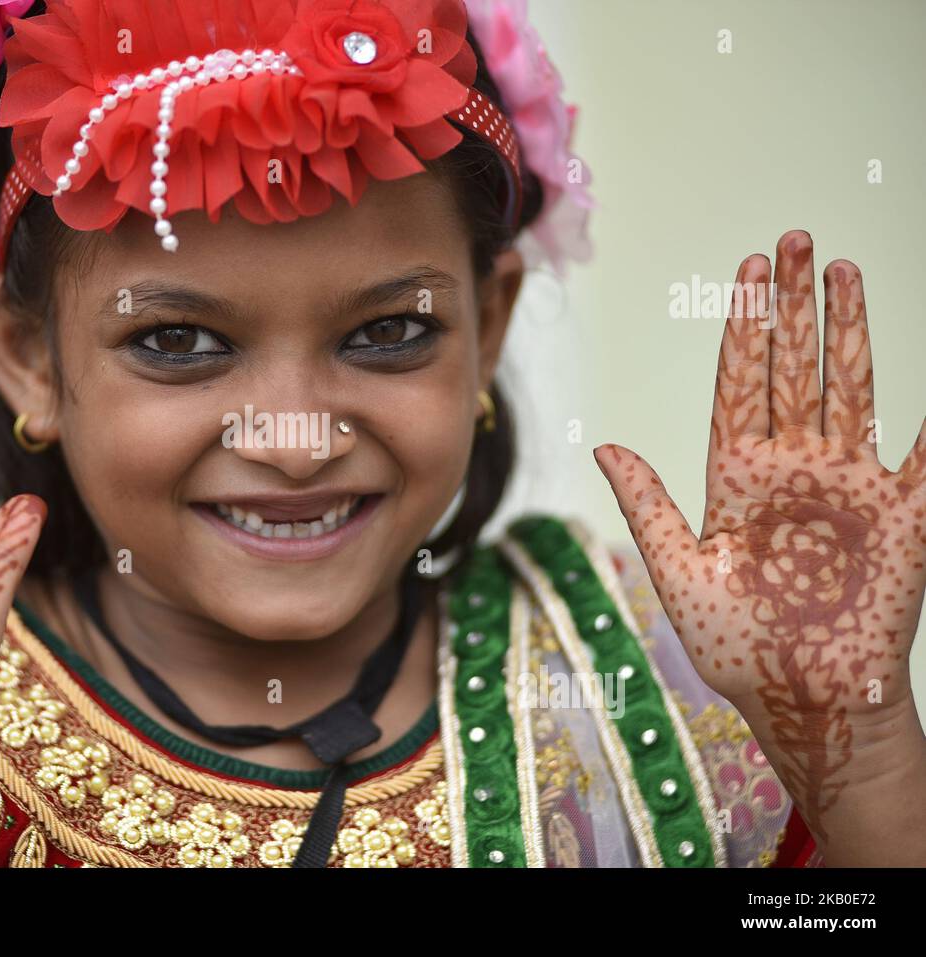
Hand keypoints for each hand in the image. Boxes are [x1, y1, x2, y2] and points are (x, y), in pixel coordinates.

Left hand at [594, 230, 925, 846]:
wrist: (805, 700)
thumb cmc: (737, 648)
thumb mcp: (680, 572)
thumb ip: (649, 503)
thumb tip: (605, 443)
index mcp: (739, 478)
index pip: (741, 384)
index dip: (746, 329)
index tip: (748, 273)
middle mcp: (794, 468)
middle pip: (794, 368)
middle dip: (794, 306)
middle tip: (793, 241)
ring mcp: (850, 485)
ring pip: (850, 388)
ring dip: (849, 330)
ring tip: (842, 271)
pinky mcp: (902, 516)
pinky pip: (925, 458)